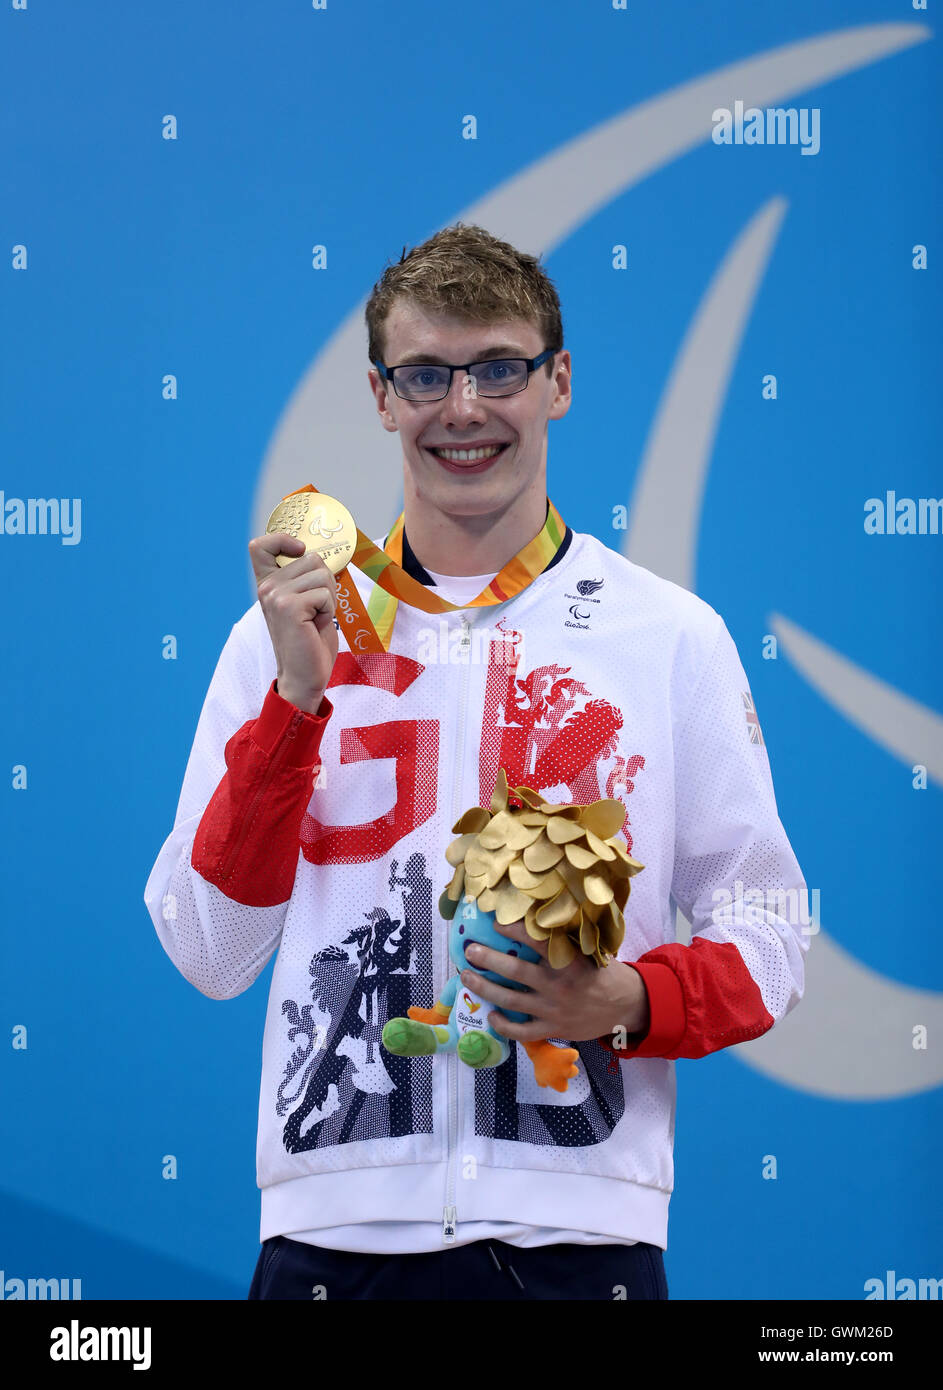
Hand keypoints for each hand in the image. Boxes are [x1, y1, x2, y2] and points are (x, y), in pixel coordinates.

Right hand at [249, 532, 338, 709]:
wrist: (304, 675)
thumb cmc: (309, 640)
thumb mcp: (306, 601)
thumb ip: (306, 577)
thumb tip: (326, 554)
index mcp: (267, 583)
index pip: (261, 544)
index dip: (283, 539)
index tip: (299, 551)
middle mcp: (267, 587)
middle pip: (312, 558)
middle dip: (326, 582)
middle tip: (317, 609)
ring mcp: (275, 596)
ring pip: (322, 575)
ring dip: (329, 598)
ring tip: (316, 618)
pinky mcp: (289, 607)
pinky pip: (325, 594)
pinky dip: (329, 610)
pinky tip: (316, 626)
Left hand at [459, 918, 648, 1042]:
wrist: (625, 1006)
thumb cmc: (604, 974)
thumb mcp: (588, 952)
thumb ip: (563, 942)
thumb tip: (535, 921)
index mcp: (566, 961)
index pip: (534, 942)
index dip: (512, 931)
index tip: (494, 923)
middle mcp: (556, 985)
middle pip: (514, 970)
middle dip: (487, 959)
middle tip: (469, 950)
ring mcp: (552, 1010)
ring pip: (510, 1000)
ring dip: (485, 988)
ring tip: (466, 977)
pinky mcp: (553, 1029)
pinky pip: (522, 1031)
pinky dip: (503, 1026)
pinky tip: (491, 1016)